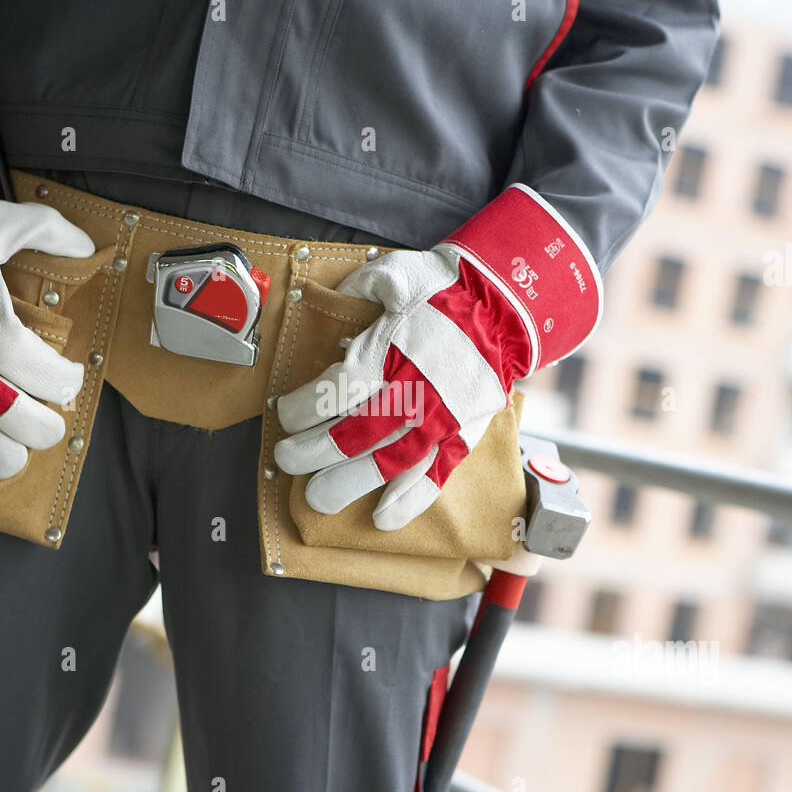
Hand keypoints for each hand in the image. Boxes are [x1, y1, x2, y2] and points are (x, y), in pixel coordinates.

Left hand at [274, 184, 601, 528]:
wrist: (505, 306)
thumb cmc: (444, 290)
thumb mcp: (401, 272)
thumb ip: (368, 286)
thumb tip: (338, 296)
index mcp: (389, 352)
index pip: (334, 392)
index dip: (303, 410)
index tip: (287, 413)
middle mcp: (412, 391)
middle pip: (352, 435)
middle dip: (313, 454)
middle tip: (289, 461)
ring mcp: (439, 419)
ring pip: (387, 463)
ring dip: (348, 484)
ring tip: (319, 499)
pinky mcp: (462, 435)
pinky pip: (436, 476)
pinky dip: (410, 501)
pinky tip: (382, 519)